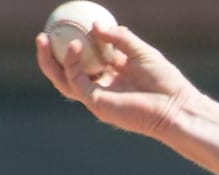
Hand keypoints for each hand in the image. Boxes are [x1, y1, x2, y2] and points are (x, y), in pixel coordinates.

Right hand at [35, 22, 197, 137]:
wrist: (175, 106)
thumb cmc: (166, 81)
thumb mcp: (142, 51)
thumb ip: (120, 38)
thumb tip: (95, 25)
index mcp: (113, 75)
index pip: (86, 59)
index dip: (72, 44)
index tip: (64, 25)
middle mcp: (102, 87)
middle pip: (67, 71)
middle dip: (50, 54)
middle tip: (43, 33)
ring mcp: (97, 96)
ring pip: (63, 79)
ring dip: (50, 60)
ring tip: (44, 39)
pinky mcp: (96, 103)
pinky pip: (76, 81)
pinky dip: (71, 63)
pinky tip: (74, 45)